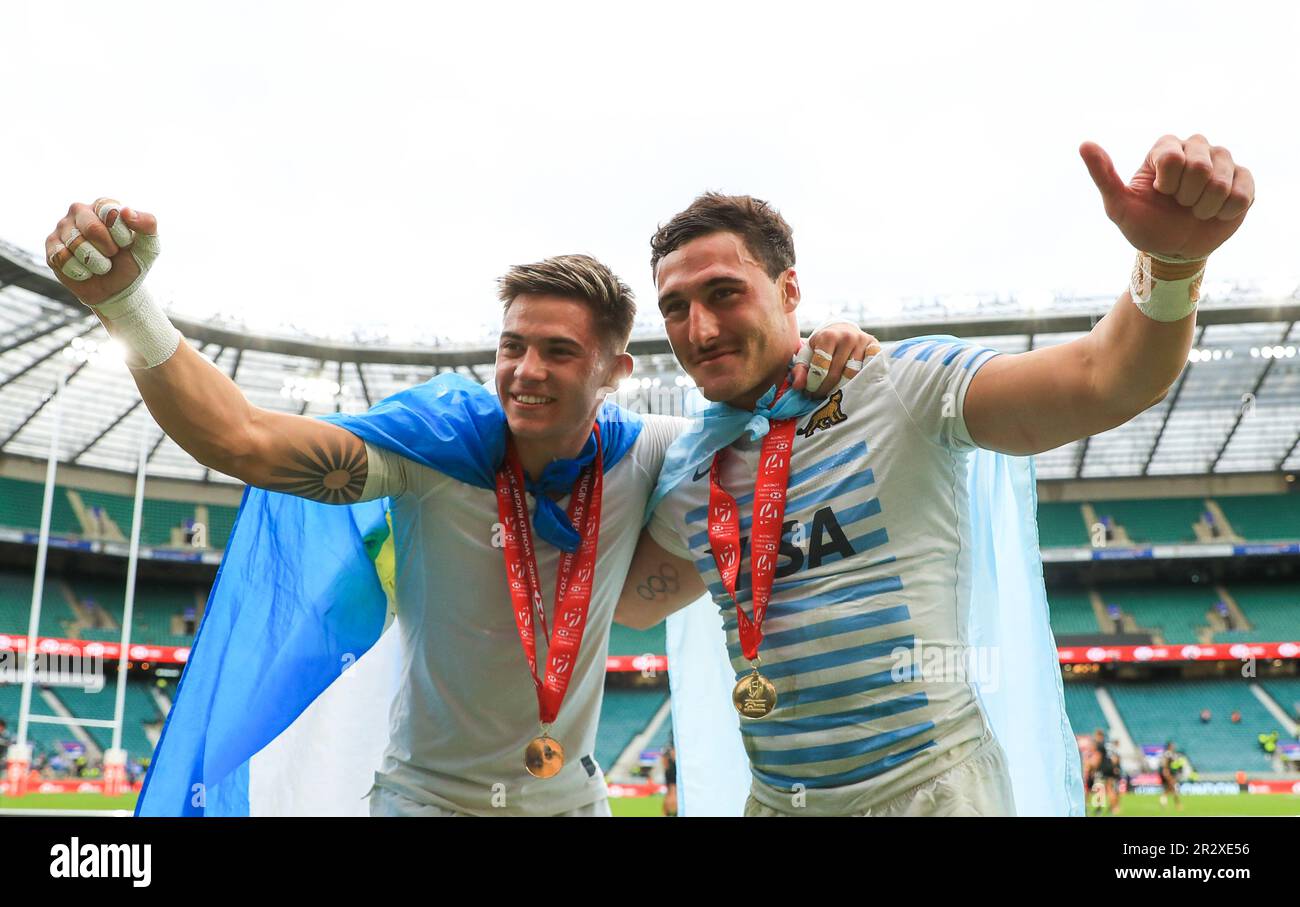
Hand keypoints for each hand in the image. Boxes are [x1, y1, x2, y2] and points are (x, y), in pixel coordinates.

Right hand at [45, 199, 159, 306]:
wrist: (116, 290)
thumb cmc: (131, 262)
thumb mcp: (148, 246)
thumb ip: (148, 224)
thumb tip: (127, 211)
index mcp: (104, 205)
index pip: (111, 212)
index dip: (121, 234)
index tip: (125, 244)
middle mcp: (80, 210)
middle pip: (92, 229)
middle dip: (109, 250)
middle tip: (112, 255)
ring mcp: (62, 228)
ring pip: (77, 246)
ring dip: (96, 263)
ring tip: (99, 263)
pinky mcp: (51, 247)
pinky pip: (63, 259)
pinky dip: (81, 271)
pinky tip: (85, 270)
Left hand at [792, 320, 881, 395]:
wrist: (843, 330)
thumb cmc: (822, 346)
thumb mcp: (808, 353)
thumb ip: (800, 370)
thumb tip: (798, 386)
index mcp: (828, 336)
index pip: (820, 367)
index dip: (813, 384)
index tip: (809, 393)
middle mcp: (847, 337)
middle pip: (837, 373)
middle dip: (825, 389)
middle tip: (819, 397)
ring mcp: (863, 342)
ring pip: (853, 375)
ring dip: (842, 389)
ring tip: (833, 394)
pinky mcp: (875, 347)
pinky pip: (869, 369)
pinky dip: (861, 381)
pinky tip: (852, 388)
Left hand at [1080, 135, 1254, 260]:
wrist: (1173, 250)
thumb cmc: (1144, 225)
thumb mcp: (1119, 205)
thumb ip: (1103, 175)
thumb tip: (1084, 144)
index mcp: (1166, 147)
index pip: (1173, 157)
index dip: (1168, 184)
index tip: (1161, 193)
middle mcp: (1196, 147)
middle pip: (1200, 167)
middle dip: (1186, 196)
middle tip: (1179, 204)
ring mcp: (1223, 161)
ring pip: (1221, 182)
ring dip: (1204, 207)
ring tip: (1195, 210)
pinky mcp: (1244, 179)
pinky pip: (1241, 194)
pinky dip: (1225, 212)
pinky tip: (1215, 213)